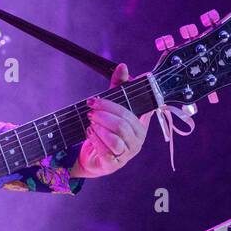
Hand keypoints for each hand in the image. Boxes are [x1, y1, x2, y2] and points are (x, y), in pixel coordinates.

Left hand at [73, 63, 147, 177]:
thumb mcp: (110, 108)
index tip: (100, 97)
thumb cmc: (105, 131)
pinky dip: (96, 138)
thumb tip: (123, 66)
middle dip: (103, 113)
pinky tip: (89, 132)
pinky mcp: (115, 164)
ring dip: (99, 126)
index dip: (120, 101)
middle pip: (122, 123)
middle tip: (90, 109)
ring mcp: (128, 153)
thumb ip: (117, 88)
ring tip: (90, 121)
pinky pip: (107, 150)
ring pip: (116, 137)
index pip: (136, 109)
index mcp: (141, 124)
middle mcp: (137, 140)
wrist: (92, 158)